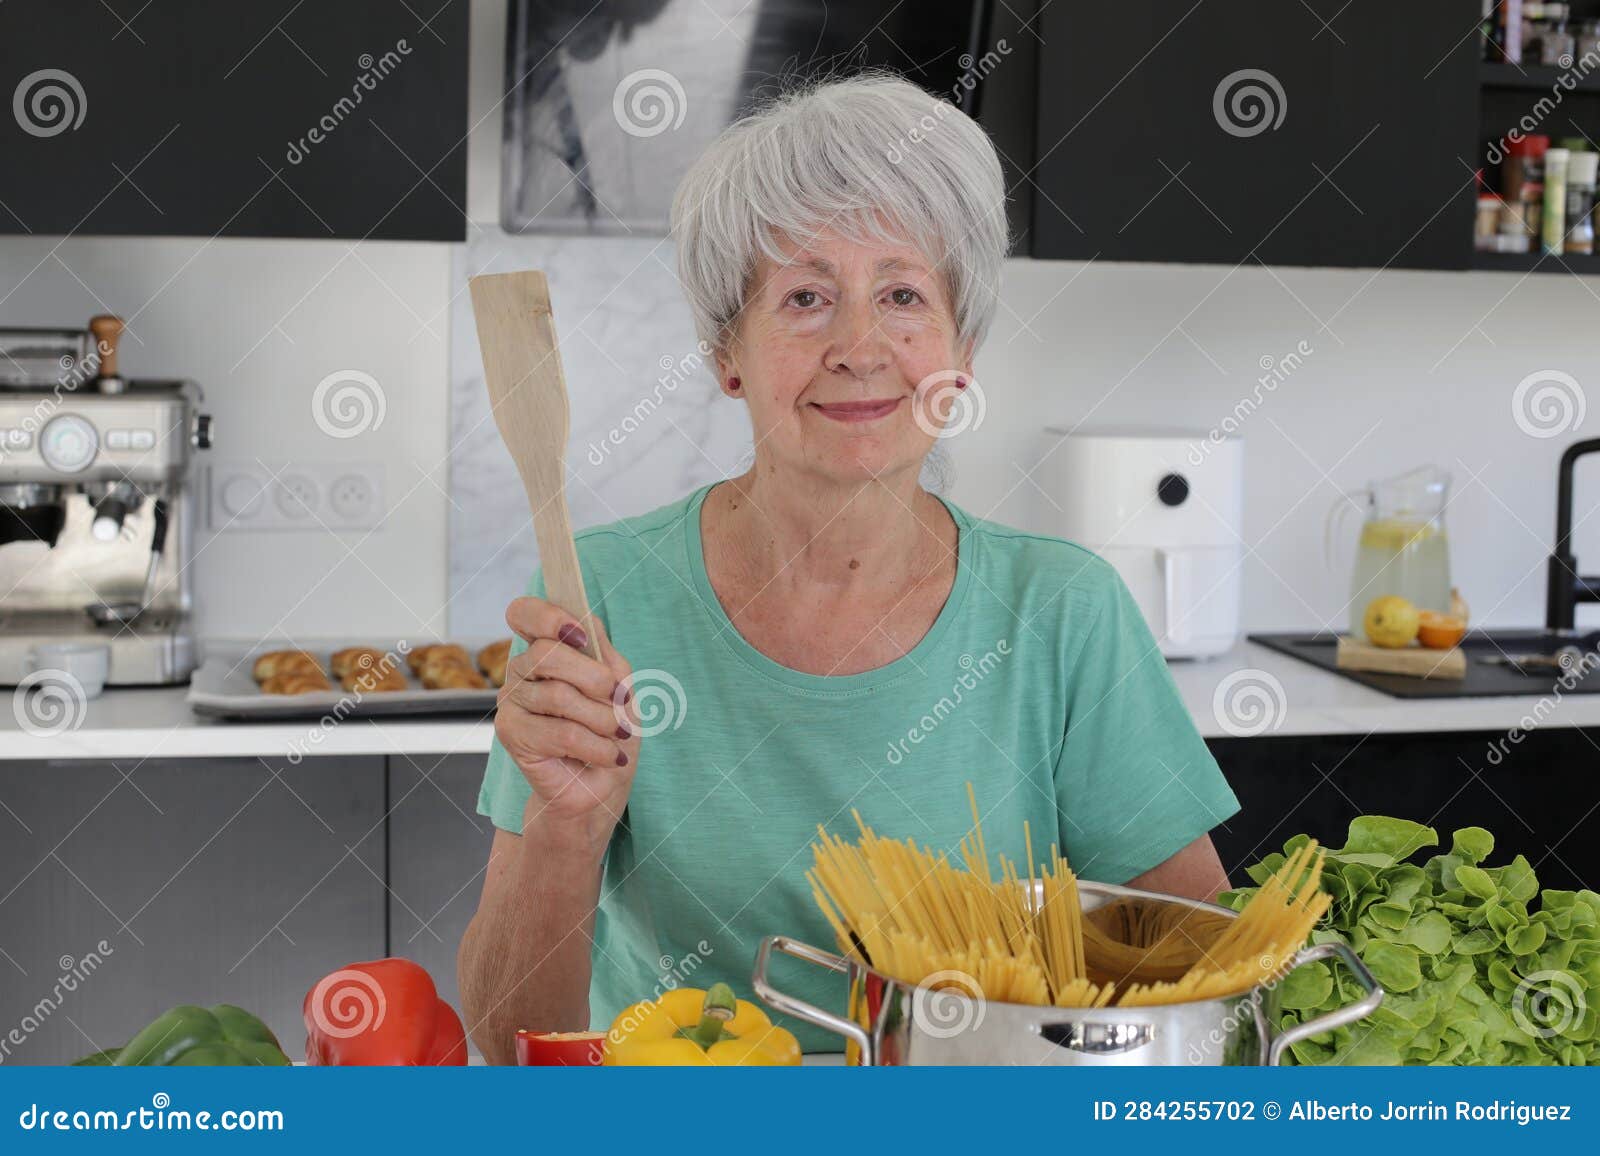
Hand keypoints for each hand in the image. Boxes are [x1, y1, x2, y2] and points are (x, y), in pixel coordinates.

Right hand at [496, 596, 638, 852]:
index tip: (580, 635)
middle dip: (594, 677)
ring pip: (558, 695)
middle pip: (547, 652)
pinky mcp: (511, 735)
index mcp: (544, 649)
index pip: (523, 613)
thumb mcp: (620, 684)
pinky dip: (596, 746)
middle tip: (618, 699)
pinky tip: (609, 756)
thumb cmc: (610, 730)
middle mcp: (520, 670)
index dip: (548, 615)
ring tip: (617, 734)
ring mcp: (510, 701)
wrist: (602, 784)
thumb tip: (586, 622)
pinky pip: (561, 732)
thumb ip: (603, 653)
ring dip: (602, 718)